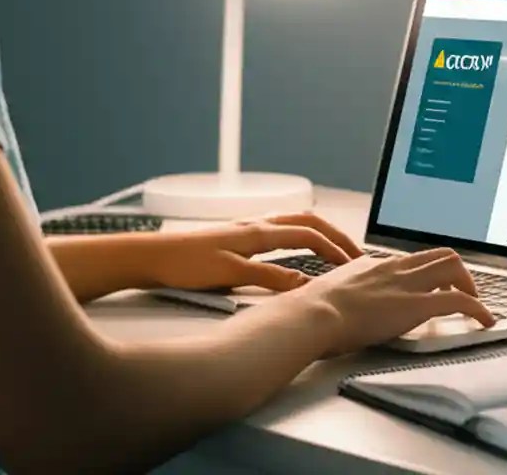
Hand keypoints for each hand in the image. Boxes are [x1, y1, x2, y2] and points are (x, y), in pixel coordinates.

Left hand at [147, 212, 364, 291]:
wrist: (150, 257)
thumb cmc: (185, 264)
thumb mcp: (232, 274)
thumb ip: (272, 279)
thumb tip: (308, 285)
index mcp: (259, 232)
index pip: (310, 235)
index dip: (336, 250)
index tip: (354, 265)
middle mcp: (257, 225)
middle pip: (309, 222)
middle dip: (336, 237)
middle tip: (356, 254)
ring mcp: (247, 229)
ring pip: (295, 223)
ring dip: (320, 234)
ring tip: (335, 251)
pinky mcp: (238, 239)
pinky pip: (281, 232)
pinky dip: (300, 238)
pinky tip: (297, 253)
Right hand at [290, 247, 495, 356]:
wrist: (313, 315)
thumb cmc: (314, 309)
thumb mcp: (332, 291)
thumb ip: (346, 290)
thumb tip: (344, 299)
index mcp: (376, 264)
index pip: (413, 260)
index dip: (430, 272)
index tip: (435, 285)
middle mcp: (396, 267)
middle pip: (440, 254)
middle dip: (458, 273)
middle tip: (463, 292)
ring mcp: (408, 284)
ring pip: (454, 267)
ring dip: (470, 285)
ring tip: (476, 305)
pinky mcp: (417, 304)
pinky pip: (459, 300)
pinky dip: (478, 309)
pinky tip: (484, 320)